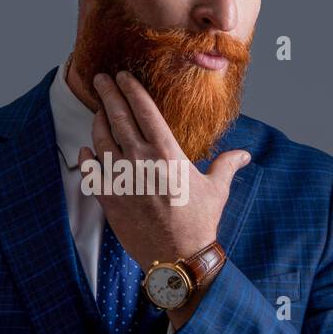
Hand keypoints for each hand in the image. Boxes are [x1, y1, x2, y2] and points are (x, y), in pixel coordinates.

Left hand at [77, 70, 250, 297]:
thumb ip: (227, 165)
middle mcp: (140, 160)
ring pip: (101, 140)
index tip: (122, 76)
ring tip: (99, 112)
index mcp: (167, 152)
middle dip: (108, 94)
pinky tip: (87, 150)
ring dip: (98, 122)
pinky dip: (87, 157)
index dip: (131, 89)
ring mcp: (121, 178)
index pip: (144, 110)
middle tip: (101, 79)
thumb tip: (245, 155)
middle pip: (118, 117)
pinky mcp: (108, 198)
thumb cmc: (199, 222)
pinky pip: (90, 170)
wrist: (178, 257)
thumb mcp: (216, 189)